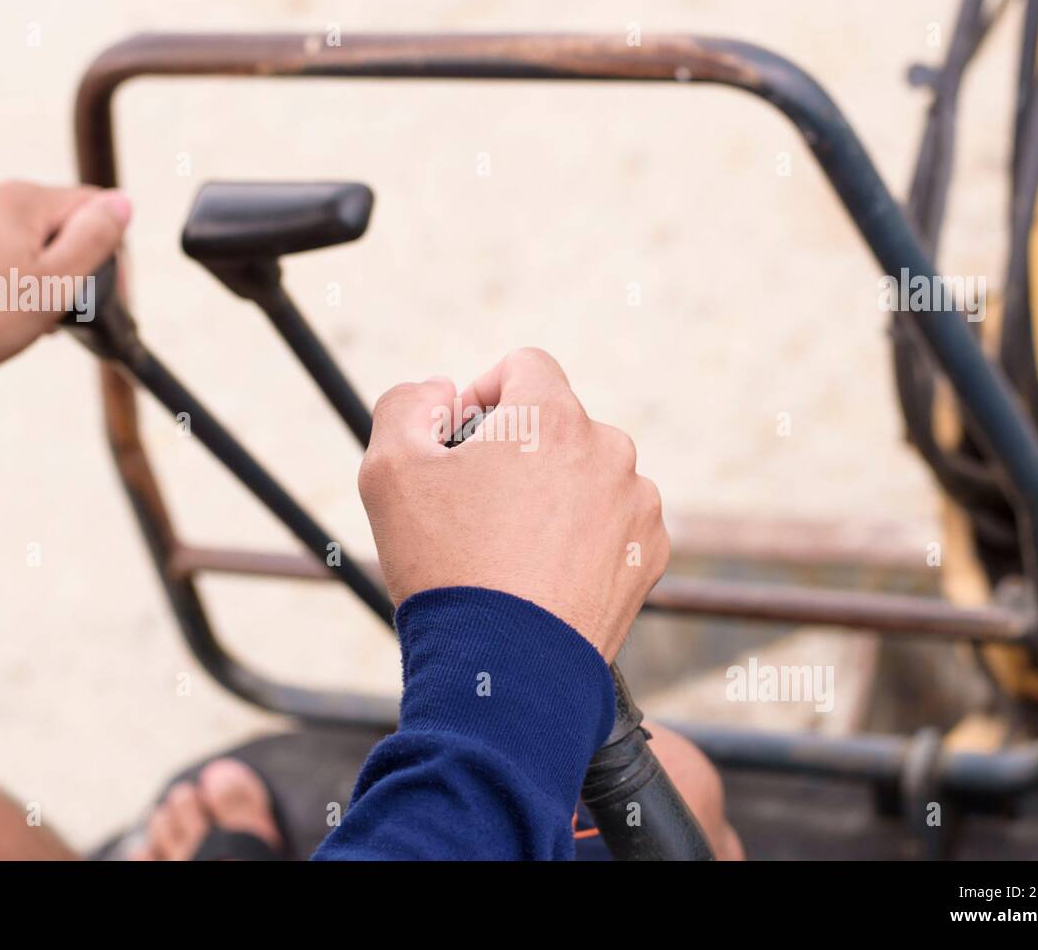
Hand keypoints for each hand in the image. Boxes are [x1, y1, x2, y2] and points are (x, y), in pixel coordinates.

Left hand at [0, 179, 131, 391]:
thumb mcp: (55, 286)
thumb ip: (93, 238)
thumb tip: (121, 202)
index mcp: (23, 200)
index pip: (92, 207)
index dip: (109, 249)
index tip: (106, 294)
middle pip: (49, 216)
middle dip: (61, 256)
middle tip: (56, 309)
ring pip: (9, 223)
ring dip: (23, 256)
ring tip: (15, 303)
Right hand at [358, 347, 667, 660]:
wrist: (505, 671)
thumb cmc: (445, 568)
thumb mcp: (389, 471)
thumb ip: (407, 405)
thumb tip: (441, 393)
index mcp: (553, 417)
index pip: (523, 366)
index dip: (483, 395)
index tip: (461, 442)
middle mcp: (610, 450)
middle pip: (557, 424)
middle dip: (518, 452)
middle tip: (478, 508)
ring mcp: (637, 505)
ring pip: (587, 474)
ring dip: (554, 493)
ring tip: (512, 550)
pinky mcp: (649, 555)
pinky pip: (612, 523)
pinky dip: (583, 537)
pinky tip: (545, 575)